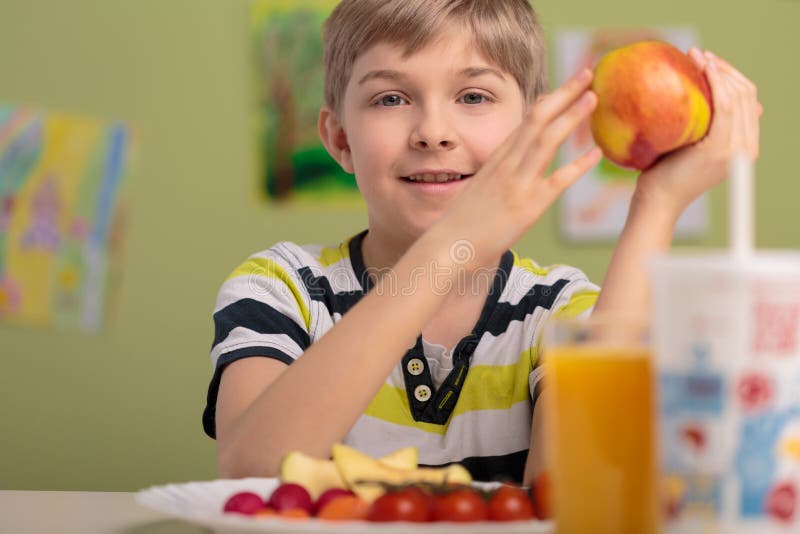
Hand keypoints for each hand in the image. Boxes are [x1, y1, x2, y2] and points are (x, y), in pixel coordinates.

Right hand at [440, 69, 602, 267]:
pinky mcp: (528, 205)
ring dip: (571, 115)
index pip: (524, 122)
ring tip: (593, 97)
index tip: (564, 88)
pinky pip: (558, 180)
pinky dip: (579, 165)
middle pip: (538, 119)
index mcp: (496, 160)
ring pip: (547, 139)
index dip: (547, 102)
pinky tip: (597, 153)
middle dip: (563, 93)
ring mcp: (518, 182)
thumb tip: (509, 173)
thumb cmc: (461, 225)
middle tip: (587, 73)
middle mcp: (507, 164)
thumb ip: (496, 178)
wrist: (449, 244)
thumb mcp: (478, 192)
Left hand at [633, 49, 761, 218]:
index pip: (747, 100)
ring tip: (695, 56)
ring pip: (738, 96)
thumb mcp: (688, 142)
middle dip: (724, 68)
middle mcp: (747, 148)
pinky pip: (724, 105)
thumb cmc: (663, 173)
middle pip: (747, 94)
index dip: (731, 75)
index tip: (706, 60)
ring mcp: (736, 149)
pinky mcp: (720, 149)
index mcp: (743, 146)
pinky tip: (700, 70)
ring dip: (718, 70)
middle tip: (697, 54)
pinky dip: (715, 82)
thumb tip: (711, 95)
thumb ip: (704, 123)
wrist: (656, 202)